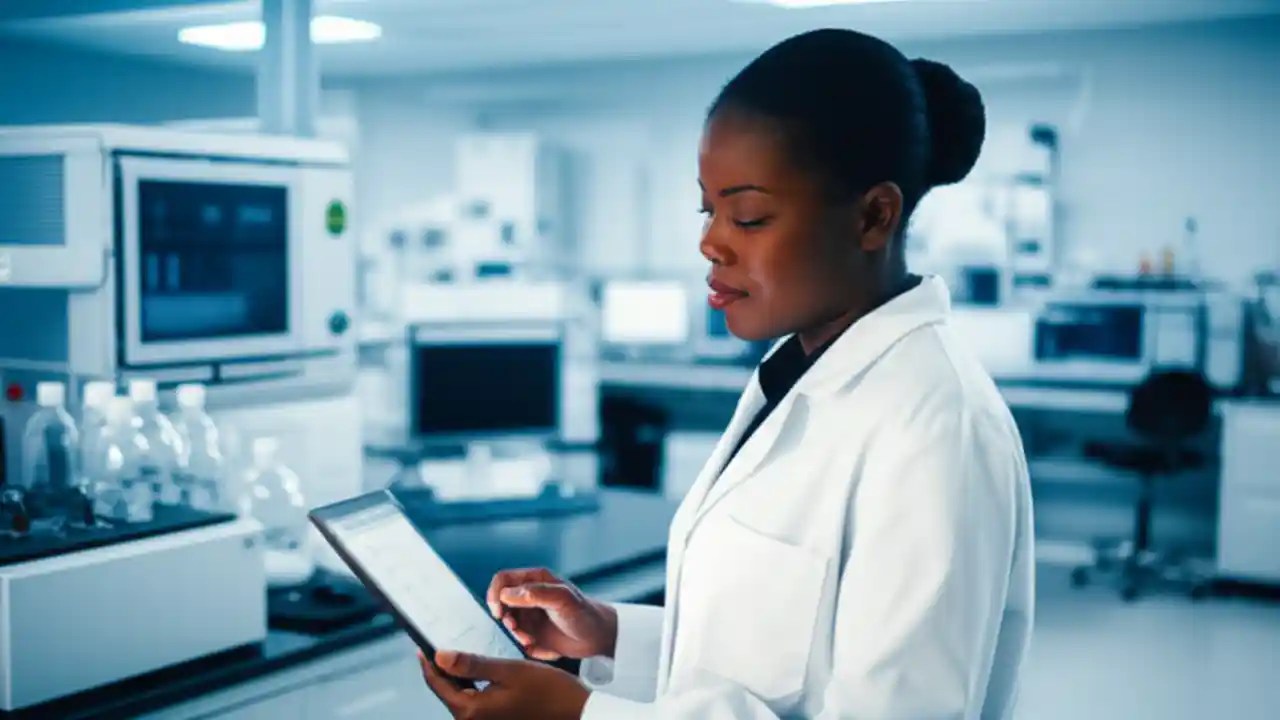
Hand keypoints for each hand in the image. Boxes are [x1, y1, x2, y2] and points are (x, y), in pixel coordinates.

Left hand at [420, 650, 589, 719]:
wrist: (575, 713)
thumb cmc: (547, 691)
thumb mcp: (508, 670)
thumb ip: (472, 664)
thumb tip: (439, 656)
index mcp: (471, 710)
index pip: (437, 683)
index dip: (428, 661)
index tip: (422, 643)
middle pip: (445, 691)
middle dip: (441, 668)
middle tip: (438, 644)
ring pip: (458, 696)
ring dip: (456, 676)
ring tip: (456, 653)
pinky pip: (472, 701)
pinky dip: (470, 684)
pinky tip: (476, 670)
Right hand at [486, 567, 617, 660]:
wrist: (598, 637)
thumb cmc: (584, 613)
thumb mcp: (562, 599)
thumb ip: (535, 594)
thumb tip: (506, 594)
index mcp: (534, 580)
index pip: (502, 580)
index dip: (495, 594)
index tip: (499, 612)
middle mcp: (529, 595)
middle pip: (500, 602)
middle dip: (505, 618)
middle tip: (517, 629)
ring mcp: (530, 614)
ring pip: (508, 623)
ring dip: (516, 633)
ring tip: (531, 639)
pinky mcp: (533, 633)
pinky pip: (518, 639)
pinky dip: (525, 644)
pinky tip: (542, 646)